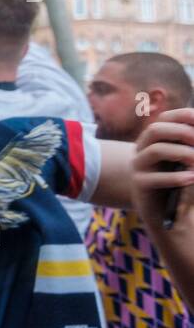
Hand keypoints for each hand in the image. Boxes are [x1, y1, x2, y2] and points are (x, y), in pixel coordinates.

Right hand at [133, 108, 193, 233]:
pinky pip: (155, 178)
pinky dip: (176, 177)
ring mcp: (139, 166)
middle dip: (181, 132)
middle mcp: (143, 149)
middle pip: (156, 129)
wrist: (165, 211)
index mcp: (155, 139)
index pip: (166, 118)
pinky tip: (191, 179)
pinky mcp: (139, 184)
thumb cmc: (180, 180)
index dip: (183, 116)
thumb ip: (191, 145)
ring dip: (182, 153)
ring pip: (155, 150)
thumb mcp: (187, 159)